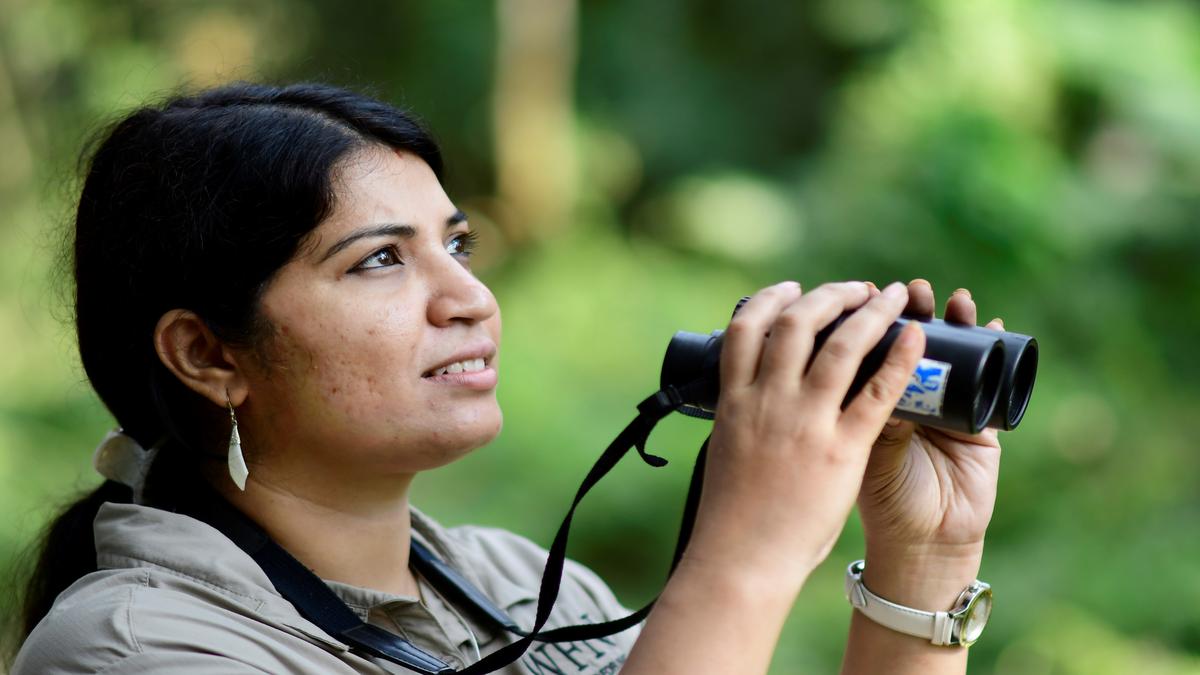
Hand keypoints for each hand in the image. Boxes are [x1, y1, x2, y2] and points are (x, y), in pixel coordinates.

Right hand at [680, 280, 926, 593]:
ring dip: (870, 311)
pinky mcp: (842, 450)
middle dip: (827, 295)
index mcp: (733, 401)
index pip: (745, 329)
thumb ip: (742, 419)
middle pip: (796, 324)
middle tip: (852, 289)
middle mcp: (767, 402)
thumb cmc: (731, 516)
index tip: (789, 290)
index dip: (769, 300)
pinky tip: (917, 336)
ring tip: (891, 295)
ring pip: (841, 346)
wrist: (743, 559)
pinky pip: (879, 393)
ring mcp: (805, 423)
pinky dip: (901, 358)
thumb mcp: (725, 451)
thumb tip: (749, 401)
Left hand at [856, 280, 1003, 606]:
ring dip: (953, 322)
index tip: (863, 291)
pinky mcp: (980, 419)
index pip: (866, 347)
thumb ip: (870, 417)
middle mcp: (905, 395)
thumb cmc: (884, 502)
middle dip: (911, 311)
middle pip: (908, 340)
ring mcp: (944, 404)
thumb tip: (870, 370)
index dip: (867, 319)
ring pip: (950, 352)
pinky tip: (996, 326)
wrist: (923, 545)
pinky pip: (990, 377)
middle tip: (912, 291)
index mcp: (867, 401)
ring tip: (954, 302)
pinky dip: (995, 351)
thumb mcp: (867, 454)